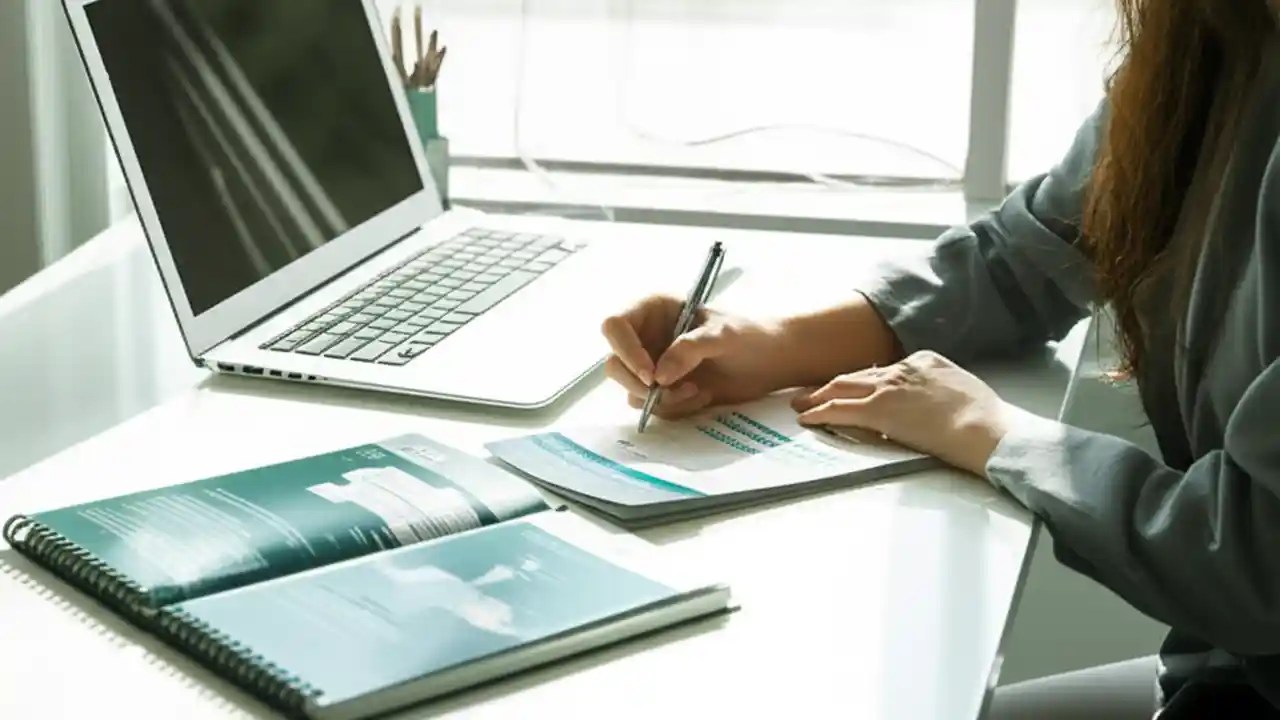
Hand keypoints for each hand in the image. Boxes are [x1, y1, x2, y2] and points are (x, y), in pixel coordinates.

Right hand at [601, 295, 787, 419]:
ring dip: (662, 399)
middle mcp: (646, 336)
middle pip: (614, 364)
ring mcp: (653, 365)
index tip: (650, 374)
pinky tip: (701, 396)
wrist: (771, 361)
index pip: (615, 326)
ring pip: (632, 390)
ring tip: (697, 391)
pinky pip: (652, 407)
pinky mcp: (664, 389)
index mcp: (653, 309)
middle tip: (667, 392)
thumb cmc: (749, 335)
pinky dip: (674, 408)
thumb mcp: (722, 335)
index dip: (625, 350)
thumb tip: (658, 376)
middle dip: (639, 384)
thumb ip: (689, 349)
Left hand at [791, 350, 1012, 475]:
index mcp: (923, 360)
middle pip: (857, 376)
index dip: (861, 382)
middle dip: (832, 385)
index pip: (881, 371)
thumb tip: (928, 405)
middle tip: (811, 393)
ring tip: (801, 404)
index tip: (849, 389)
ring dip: (818, 397)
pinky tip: (807, 419)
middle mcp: (901, 369)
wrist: (985, 428)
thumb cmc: (984, 417)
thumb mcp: (960, 389)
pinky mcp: (878, 410)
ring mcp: (887, 388)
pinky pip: (839, 409)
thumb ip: (937, 390)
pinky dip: (819, 413)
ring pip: (842, 389)